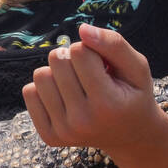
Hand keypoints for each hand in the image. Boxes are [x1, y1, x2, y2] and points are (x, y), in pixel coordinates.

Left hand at [22, 23, 167, 158]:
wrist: (131, 136)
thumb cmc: (133, 95)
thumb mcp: (137, 67)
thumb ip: (114, 44)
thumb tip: (82, 30)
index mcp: (107, 104)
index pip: (79, 51)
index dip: (92, 51)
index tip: (104, 67)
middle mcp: (83, 121)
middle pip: (57, 60)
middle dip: (73, 60)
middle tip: (91, 77)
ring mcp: (64, 131)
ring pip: (40, 75)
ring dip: (58, 74)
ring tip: (78, 87)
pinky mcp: (49, 136)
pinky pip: (29, 93)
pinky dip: (46, 90)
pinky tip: (65, 100)